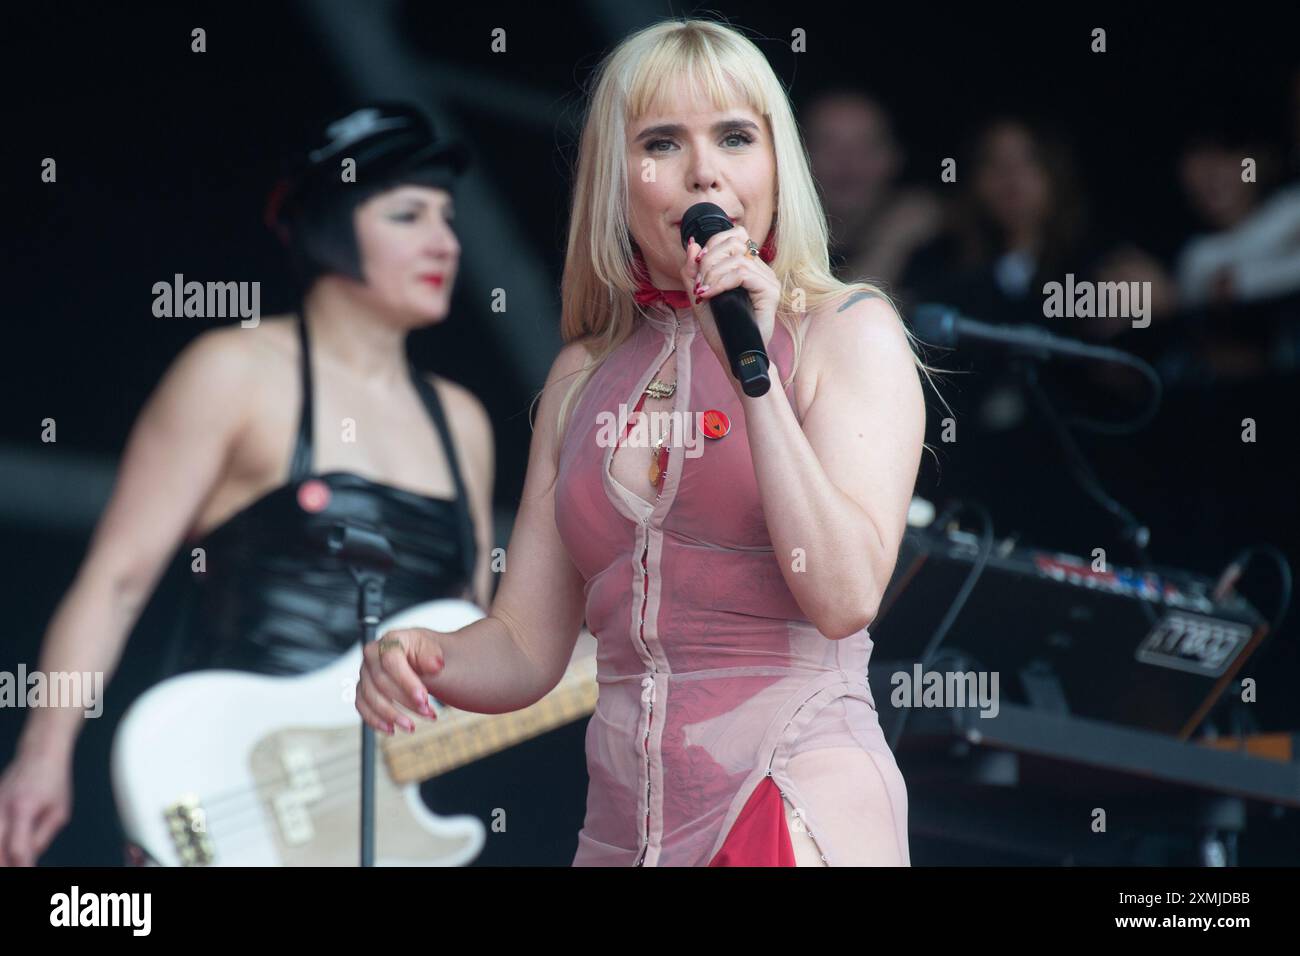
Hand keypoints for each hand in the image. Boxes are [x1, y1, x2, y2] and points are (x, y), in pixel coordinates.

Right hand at [0, 749, 72, 865]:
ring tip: (7, 862)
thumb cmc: (53, 782)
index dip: (22, 866)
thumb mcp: (59, 811)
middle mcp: (2, 808)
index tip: (27, 872)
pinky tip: (3, 847)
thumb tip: (29, 858)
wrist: (38, 753)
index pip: (18, 847)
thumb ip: (42, 836)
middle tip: (14, 869)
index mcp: (23, 809)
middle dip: (4, 863)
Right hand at [356, 628, 445, 734]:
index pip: (391, 661)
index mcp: (391, 640)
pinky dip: (375, 720)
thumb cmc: (427, 653)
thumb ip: (432, 657)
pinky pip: (362, 706)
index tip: (424, 698)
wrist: (423, 659)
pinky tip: (391, 729)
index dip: (407, 682)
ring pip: (370, 697)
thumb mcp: (435, 650)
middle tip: (427, 713)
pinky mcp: (363, 688)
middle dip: (405, 701)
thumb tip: (435, 666)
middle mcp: (373, 654)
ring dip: (391, 715)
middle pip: (381, 681)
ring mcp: (366, 672)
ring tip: (411, 726)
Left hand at [681, 227, 779, 388]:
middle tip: (699, 284)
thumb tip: (692, 244)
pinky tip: (710, 294)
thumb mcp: (698, 295)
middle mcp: (761, 269)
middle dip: (709, 259)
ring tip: (703, 292)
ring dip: (712, 273)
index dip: (713, 244)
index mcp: (748, 266)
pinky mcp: (770, 292)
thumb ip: (692, 271)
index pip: (735, 236)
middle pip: (735, 242)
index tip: (698, 265)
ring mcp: (768, 280)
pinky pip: (743, 274)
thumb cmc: (720, 327)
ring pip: (737, 259)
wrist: (732, 354)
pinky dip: (721, 282)